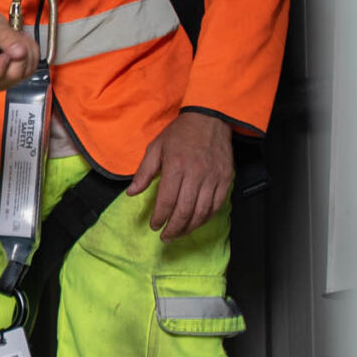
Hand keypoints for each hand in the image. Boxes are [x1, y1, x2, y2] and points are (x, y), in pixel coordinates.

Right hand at [0, 5, 37, 89]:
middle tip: (14, 36)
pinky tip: (21, 44)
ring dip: (28, 51)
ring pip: (26, 72)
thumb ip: (4, 37)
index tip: (7, 48)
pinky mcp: (12, 77)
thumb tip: (20, 51)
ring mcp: (2, 80)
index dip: (4, 61)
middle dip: (20, 52)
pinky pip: (31, 69)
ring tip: (17, 37)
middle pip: (14, 75)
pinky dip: (31, 54)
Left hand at [127, 111, 234, 239]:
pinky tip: (196, 222)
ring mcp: (213, 177)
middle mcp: (196, 174)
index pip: (167, 200)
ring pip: (202, 211)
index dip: (160, 217)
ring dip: (190, 227)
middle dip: (174, 228)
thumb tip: (131, 193)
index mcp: (176, 166)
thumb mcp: (156, 148)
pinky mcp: (225, 178)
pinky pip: (216, 205)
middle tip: (165, 237)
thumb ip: (144, 172)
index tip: (154, 226)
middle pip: (185, 210)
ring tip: (179, 234)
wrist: (210, 118)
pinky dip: (206, 218)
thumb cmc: (180, 133)